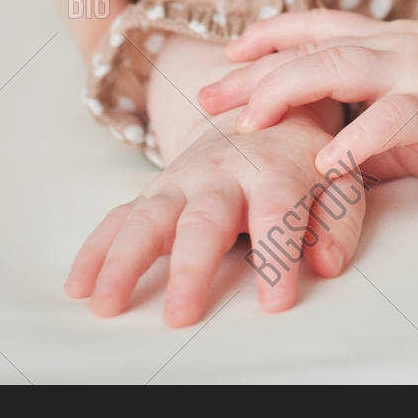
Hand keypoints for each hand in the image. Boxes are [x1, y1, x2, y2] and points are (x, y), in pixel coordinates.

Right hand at [66, 103, 357, 325]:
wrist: (264, 103)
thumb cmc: (306, 156)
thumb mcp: (338, 177)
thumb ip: (339, 219)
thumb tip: (327, 263)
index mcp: (278, 168)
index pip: (278, 211)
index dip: (277, 254)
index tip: (275, 303)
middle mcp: (226, 172)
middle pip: (205, 218)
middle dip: (190, 266)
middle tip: (180, 315)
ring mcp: (184, 180)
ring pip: (149, 215)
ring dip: (125, 259)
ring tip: (106, 305)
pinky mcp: (156, 191)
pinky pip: (120, 217)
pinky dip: (96, 250)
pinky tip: (79, 285)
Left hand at [199, 10, 417, 197]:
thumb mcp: (403, 118)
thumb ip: (360, 122)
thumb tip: (310, 150)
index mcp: (390, 41)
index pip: (318, 25)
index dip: (269, 34)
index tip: (226, 50)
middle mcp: (399, 44)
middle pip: (314, 45)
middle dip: (256, 69)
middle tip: (208, 94)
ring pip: (342, 65)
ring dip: (289, 89)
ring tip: (248, 119)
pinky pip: (393, 120)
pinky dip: (356, 140)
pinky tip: (326, 163)